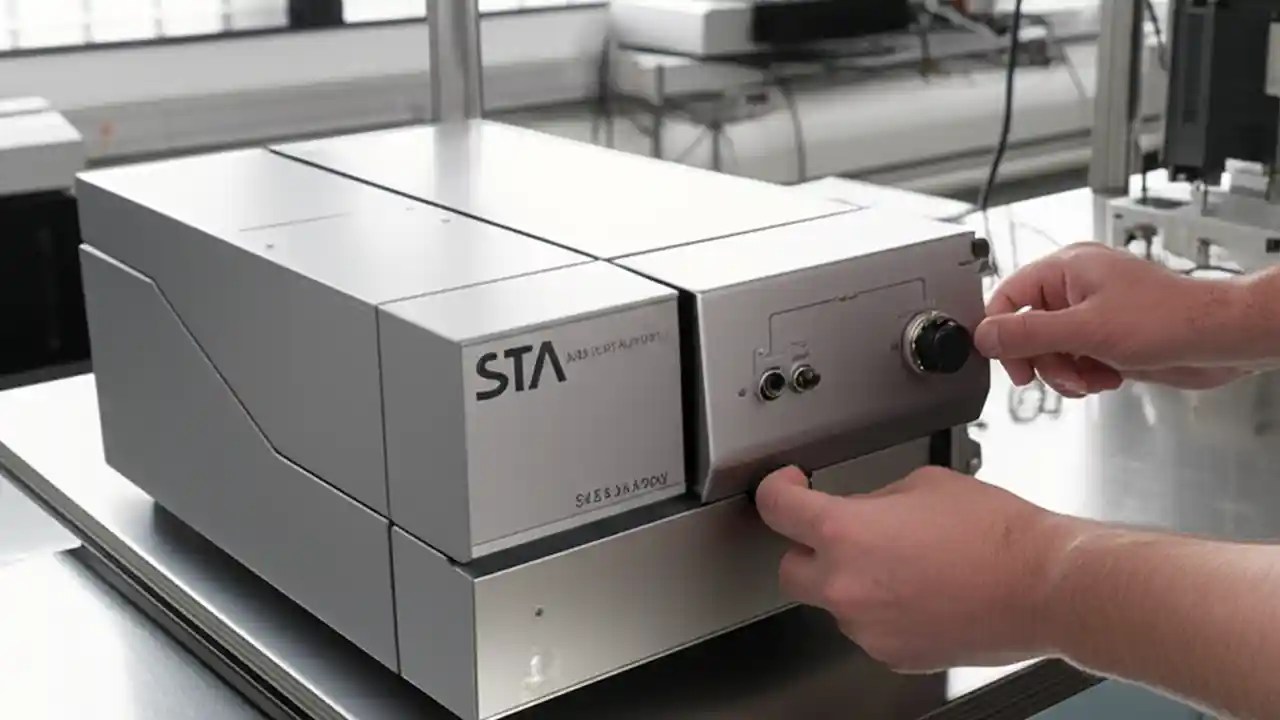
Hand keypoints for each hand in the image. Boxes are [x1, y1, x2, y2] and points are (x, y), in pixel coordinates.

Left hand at [754, 466, 1083, 670]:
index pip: (776, 509)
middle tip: (836, 531)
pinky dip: (881, 609)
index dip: (776, 490)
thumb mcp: (922, 485)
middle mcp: (847, 585)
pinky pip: (868, 627)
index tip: (786, 488)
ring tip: (902, 561)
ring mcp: (868, 627)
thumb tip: (858, 510)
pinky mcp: (893, 654)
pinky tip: (919, 590)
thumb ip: (872, 499)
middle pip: (788, 569)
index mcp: (845, 533)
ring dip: (850, 580)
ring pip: (832, 602)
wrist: (1044, 586)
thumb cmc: (996, 535)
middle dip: (806, 548)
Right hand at [976, 243, 1251, 395]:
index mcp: (1066, 268)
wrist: (1219, 341)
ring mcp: (1092, 313)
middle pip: (1028, 330)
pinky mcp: (1107, 337)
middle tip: (1057, 376)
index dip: (1001, 332)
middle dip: (1043, 360)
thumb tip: (984, 336)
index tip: (1007, 361)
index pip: (1007, 297)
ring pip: (1051, 350)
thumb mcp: (1085, 330)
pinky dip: (1085, 375)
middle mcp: (1076, 287)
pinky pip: (1075, 360)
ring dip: (1065, 373)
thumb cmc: (1169, 319)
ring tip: (1091, 378)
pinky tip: (1107, 377)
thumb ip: (1028, 334)